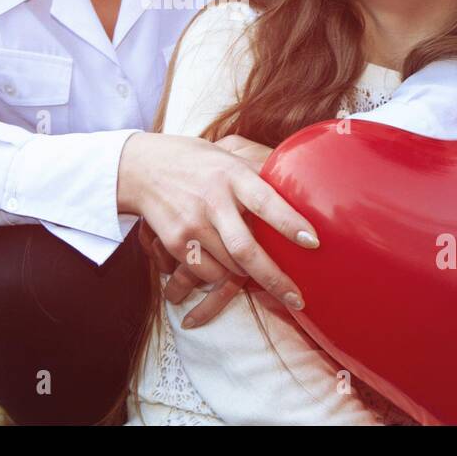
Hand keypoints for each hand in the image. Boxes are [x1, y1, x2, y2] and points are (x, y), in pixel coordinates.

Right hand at [119, 132, 317, 312]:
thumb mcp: (229, 156)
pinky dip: (220, 276)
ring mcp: (192, 223)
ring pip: (229, 266)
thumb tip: (302, 183)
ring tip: (258, 273)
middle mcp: (213, 200)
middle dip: (274, 279)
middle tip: (297, 299)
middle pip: (246, 249)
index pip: (266, 201)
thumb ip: (259, 171)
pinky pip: (206, 272)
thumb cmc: (197, 162)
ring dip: (247, 276)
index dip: (289, 223)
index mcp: (232, 175)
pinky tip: (224, 265)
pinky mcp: (175, 241)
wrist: (142, 168)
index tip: (314, 242)